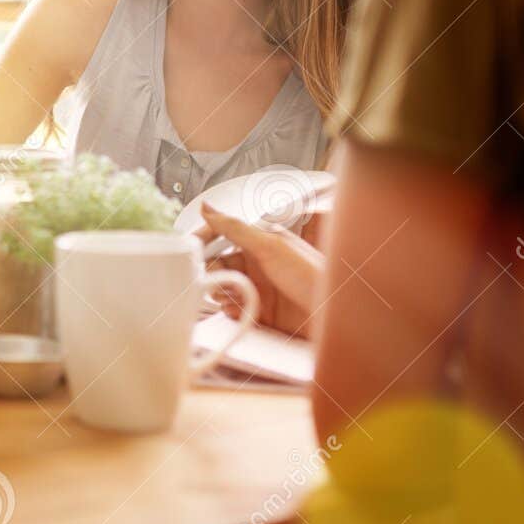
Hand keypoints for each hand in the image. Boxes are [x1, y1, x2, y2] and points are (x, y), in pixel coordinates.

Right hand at [195, 202, 325, 337]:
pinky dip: (230, 310)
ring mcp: (259, 288)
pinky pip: (234, 309)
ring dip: (219, 292)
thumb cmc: (314, 275)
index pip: (221, 235)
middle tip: (210, 279)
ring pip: (224, 287)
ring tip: (226, 296)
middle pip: (218, 263)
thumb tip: (207, 207)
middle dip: (210, 271)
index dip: (203, 240)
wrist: (335, 316)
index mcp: (260, 241)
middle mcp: (258, 263)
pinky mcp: (261, 312)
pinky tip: (236, 311)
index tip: (188, 249)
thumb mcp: (270, 246)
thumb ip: (235, 228)